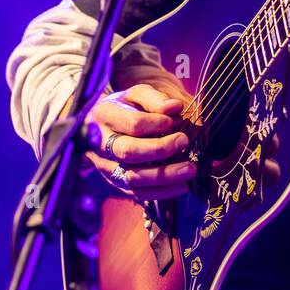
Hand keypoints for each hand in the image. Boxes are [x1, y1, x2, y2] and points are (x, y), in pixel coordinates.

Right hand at [77, 83, 197, 200]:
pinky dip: (160, 192)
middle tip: (184, 141)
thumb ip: (154, 99)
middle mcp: (100, 144)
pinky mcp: (115, 183)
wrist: (103, 127)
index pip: (132, 124)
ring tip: (190, 170)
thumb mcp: (136, 95)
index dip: (155, 124)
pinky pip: (136, 193)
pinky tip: (181, 186)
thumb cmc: (125, 108)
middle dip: (160, 149)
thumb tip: (174, 107)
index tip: (173, 121)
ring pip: (133, 177)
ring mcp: (105, 166)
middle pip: (129, 151)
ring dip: (164, 176)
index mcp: (104, 116)